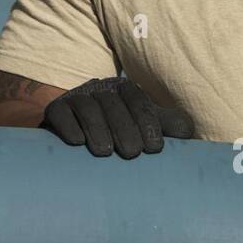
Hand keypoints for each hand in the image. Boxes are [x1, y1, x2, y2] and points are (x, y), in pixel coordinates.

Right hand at [41, 77, 194, 157]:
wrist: (72, 135)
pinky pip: (60, 112)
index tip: (154, 149)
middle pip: (112, 103)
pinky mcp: (54, 109)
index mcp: (124, 90)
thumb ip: (166, 126)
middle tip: (131, 153)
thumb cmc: (117, 134)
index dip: (148, 122)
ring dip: (97, 128)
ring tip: (105, 152)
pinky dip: (68, 125)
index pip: (137, 100)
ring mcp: (75, 97)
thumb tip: (188, 132)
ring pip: (87, 106)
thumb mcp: (142, 126)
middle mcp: (99, 89)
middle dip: (124, 127)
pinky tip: (77, 142)